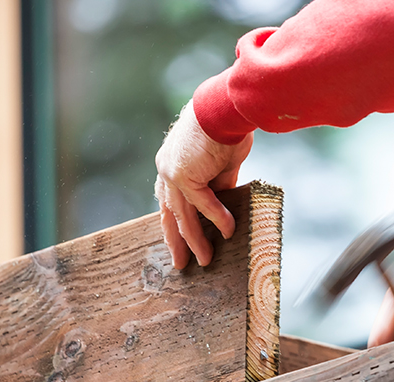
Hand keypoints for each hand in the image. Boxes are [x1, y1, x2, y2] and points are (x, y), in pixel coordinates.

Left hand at [154, 102, 253, 268]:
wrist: (225, 107)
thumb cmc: (225, 127)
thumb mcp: (220, 163)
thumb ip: (218, 184)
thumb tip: (222, 204)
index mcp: (170, 164)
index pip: (169, 200)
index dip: (175, 222)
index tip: (180, 240)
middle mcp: (165, 170)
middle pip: (168, 213)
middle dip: (175, 240)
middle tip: (181, 263)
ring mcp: (171, 173)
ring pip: (182, 215)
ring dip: (194, 240)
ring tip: (205, 260)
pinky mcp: (184, 175)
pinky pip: (202, 205)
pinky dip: (217, 219)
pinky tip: (227, 233)